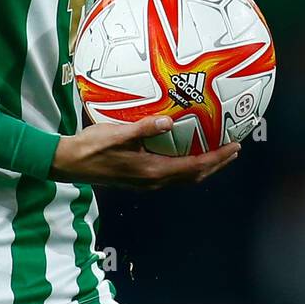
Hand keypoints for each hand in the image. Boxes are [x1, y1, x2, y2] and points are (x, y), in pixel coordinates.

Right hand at [48, 115, 241, 188]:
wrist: (69, 164)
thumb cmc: (91, 146)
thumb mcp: (117, 133)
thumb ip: (144, 128)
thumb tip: (169, 121)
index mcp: (152, 171)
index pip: (194, 166)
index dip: (217, 158)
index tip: (235, 147)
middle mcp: (153, 181)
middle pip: (194, 176)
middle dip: (217, 163)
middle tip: (235, 149)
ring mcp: (146, 182)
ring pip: (184, 177)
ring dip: (204, 166)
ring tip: (218, 152)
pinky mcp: (140, 179)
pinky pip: (172, 175)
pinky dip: (188, 166)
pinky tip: (187, 153)